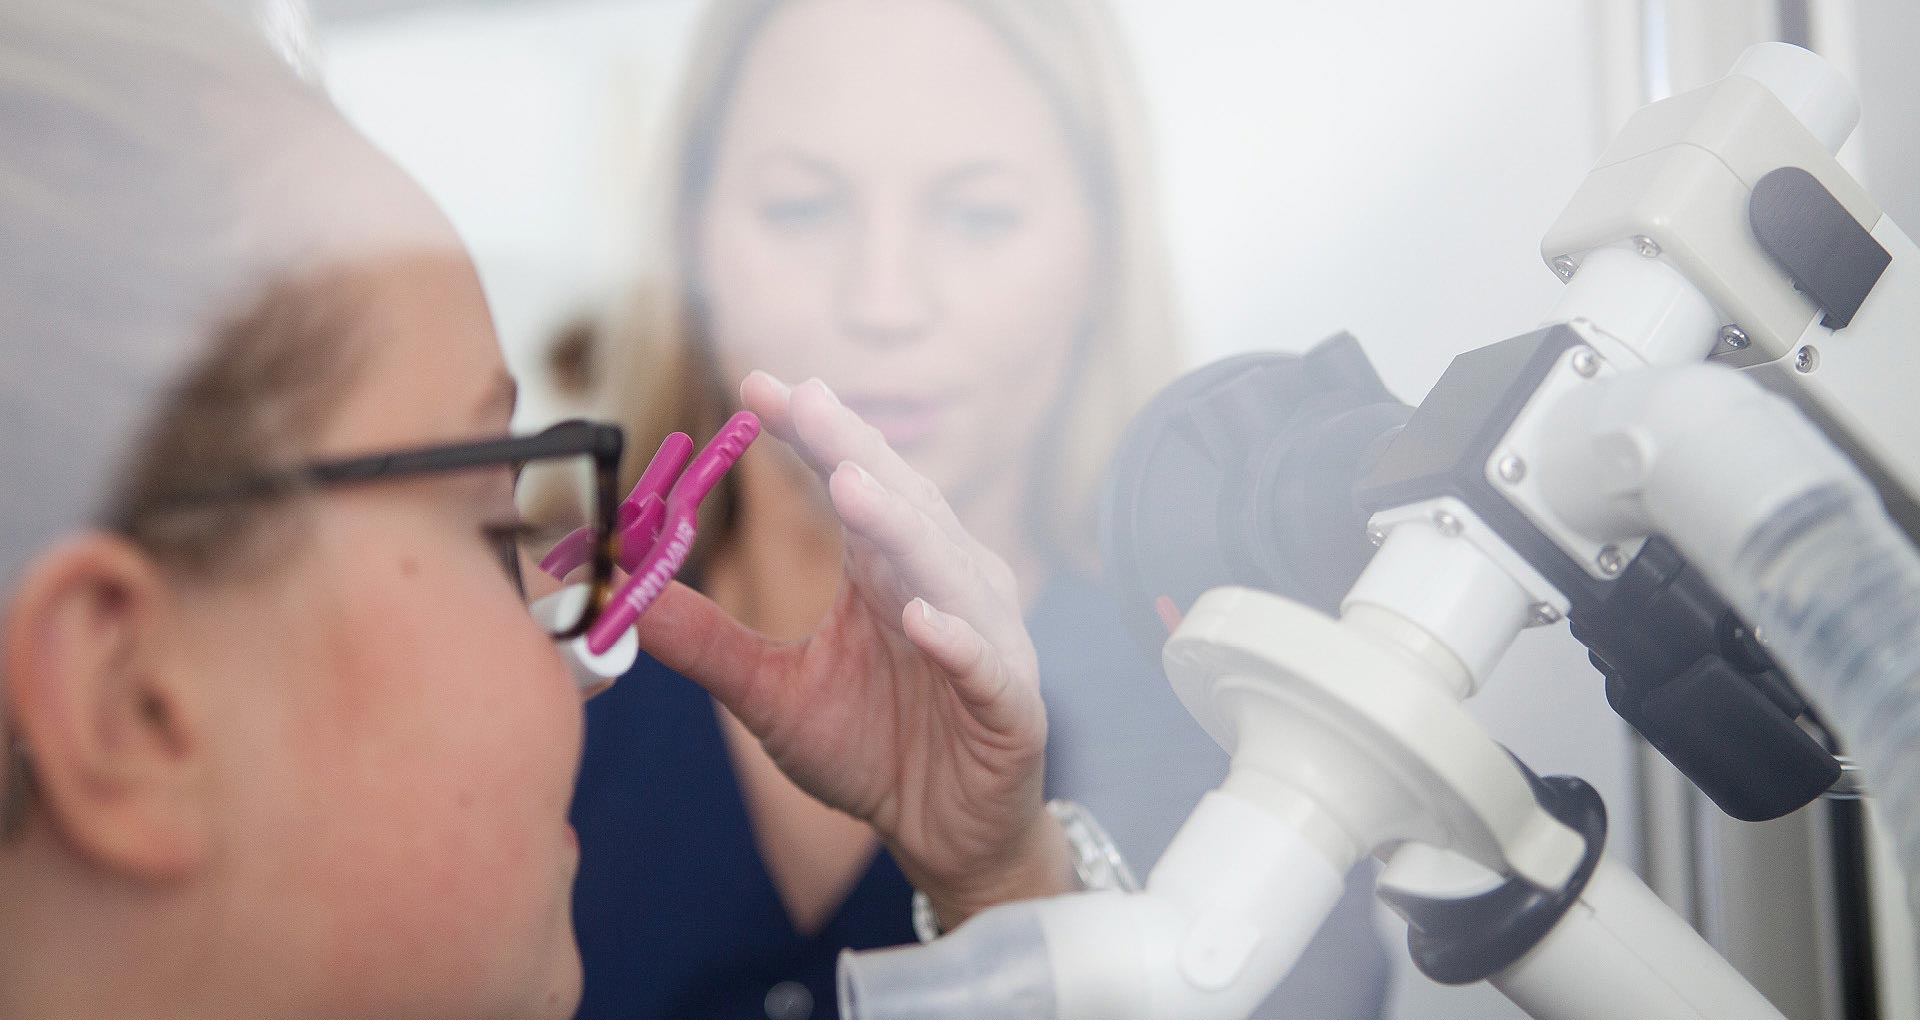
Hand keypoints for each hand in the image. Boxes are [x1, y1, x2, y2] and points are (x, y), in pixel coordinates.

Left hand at [629, 371, 1071, 926]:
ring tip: (851, 487)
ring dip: (899, 527)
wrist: (945, 832)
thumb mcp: (771, 695)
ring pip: (944, 569)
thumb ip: (707, 642)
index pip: (848, 480)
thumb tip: (619, 596)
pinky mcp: (1009, 704)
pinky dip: (956, 639)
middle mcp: (941, 584)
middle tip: (805, 401)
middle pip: (898, 503)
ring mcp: (983, 639)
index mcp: (885, 570)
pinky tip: (922, 619)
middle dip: (851, 448)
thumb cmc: (870, 748)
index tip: (757, 385)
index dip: (809, 433)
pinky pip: (982, 665)